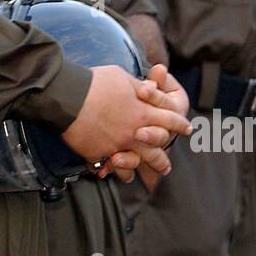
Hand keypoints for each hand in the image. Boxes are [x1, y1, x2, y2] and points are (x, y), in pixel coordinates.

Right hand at [62, 63, 191, 176]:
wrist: (68, 97)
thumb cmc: (95, 83)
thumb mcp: (122, 77)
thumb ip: (139, 88)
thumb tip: (149, 89)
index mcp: (143, 113)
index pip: (169, 120)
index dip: (179, 124)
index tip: (187, 128)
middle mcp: (134, 133)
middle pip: (155, 151)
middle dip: (162, 159)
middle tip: (166, 166)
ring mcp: (116, 146)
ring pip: (134, 164)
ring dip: (139, 171)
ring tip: (140, 177)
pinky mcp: (98, 154)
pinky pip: (108, 167)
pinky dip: (111, 171)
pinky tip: (112, 174)